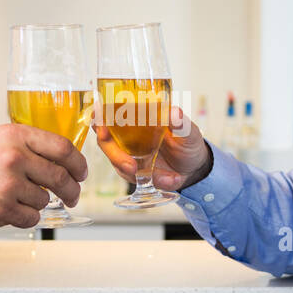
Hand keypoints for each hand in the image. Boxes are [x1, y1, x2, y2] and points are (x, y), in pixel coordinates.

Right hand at [0, 123, 87, 231]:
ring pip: (44, 199)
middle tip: (71, 195)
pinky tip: (7, 210)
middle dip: (71, 190)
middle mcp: (14, 157)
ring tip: (15, 199)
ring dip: (36, 203)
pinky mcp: (3, 209)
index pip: (62, 147)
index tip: (81, 172)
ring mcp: (9, 184)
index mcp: (14, 135)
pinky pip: (31, 217)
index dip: (78, 163)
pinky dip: (24, 217)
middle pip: (61, 176)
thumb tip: (57, 158)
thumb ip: (23, 146)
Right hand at [93, 103, 211, 191]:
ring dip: (137, 173)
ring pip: (117, 163)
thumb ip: (181, 123)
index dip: (99, 118)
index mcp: (135, 118)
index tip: (102, 128)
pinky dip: (155, 180)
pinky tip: (171, 179)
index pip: (107, 113)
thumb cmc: (187, 143)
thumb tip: (174, 112)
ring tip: (165, 177)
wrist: (193, 168)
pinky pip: (135, 178)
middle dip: (115, 155)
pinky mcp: (133, 172)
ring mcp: (128, 155)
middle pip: (105, 142)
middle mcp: (126, 136)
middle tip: (132, 167)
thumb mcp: (188, 132)